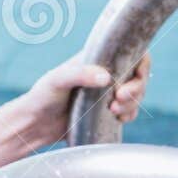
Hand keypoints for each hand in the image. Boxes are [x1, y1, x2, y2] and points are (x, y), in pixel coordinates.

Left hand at [6, 50, 151, 150]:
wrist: (35, 124)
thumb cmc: (42, 96)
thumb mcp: (58, 80)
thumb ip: (80, 75)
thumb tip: (106, 77)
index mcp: (97, 59)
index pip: (131, 53)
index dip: (141, 64)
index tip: (135, 77)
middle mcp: (105, 73)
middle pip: (138, 76)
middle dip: (136, 89)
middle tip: (119, 99)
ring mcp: (107, 93)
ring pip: (135, 95)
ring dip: (132, 104)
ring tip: (114, 111)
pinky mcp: (106, 112)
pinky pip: (127, 111)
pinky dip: (128, 115)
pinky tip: (118, 118)